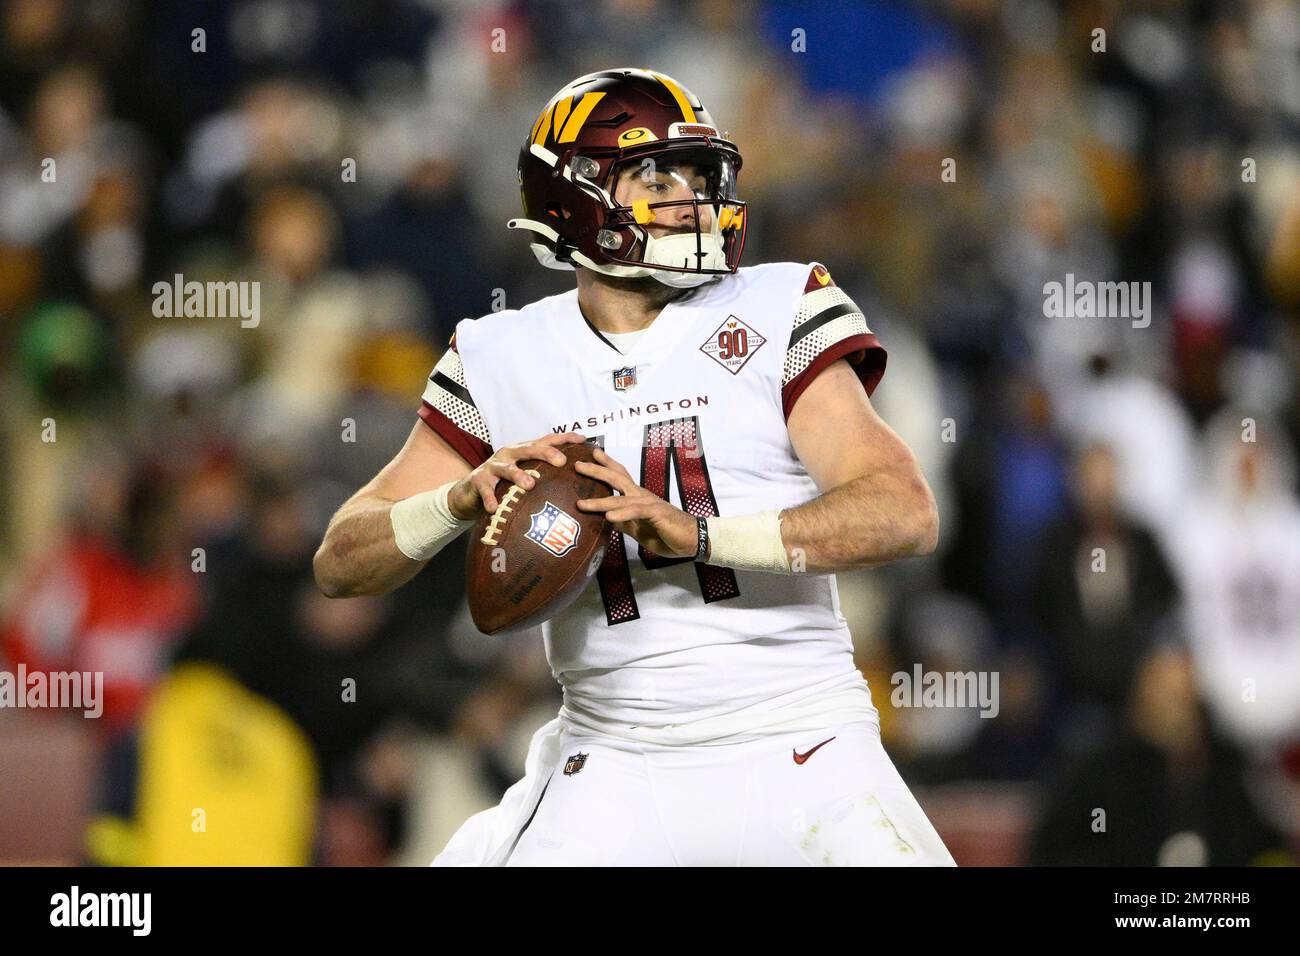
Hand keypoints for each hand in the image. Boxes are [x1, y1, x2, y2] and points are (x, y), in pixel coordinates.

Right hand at [448, 431, 587, 518]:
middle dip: (546, 453)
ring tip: (529, 485)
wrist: (469, 492)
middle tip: (561, 461)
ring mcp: (493, 466)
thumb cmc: (503, 485)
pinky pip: (486, 490)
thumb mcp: (524, 477)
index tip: (583, 439)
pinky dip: (490, 499)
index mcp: (523, 452)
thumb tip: (575, 486)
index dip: (564, 438)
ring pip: (507, 468)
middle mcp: (510, 454)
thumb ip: (544, 477)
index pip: (546, 441)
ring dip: (518, 475)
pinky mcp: (479, 480)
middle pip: (529, 449)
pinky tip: (494, 508)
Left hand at [574, 447, 698, 557]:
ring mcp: (649, 503)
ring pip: (621, 498)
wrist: (691, 540)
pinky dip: (621, 514)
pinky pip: (636, 512)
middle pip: (617, 478)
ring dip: (599, 501)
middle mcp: (641, 495)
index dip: (605, 464)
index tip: (589, 454)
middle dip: (596, 470)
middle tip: (577, 464)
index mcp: (637, 496)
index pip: (619, 475)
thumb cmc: (666, 533)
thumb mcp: (638, 529)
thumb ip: (622, 522)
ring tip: (581, 503)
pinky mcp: (656, 514)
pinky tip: (608, 517)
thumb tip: (603, 520)